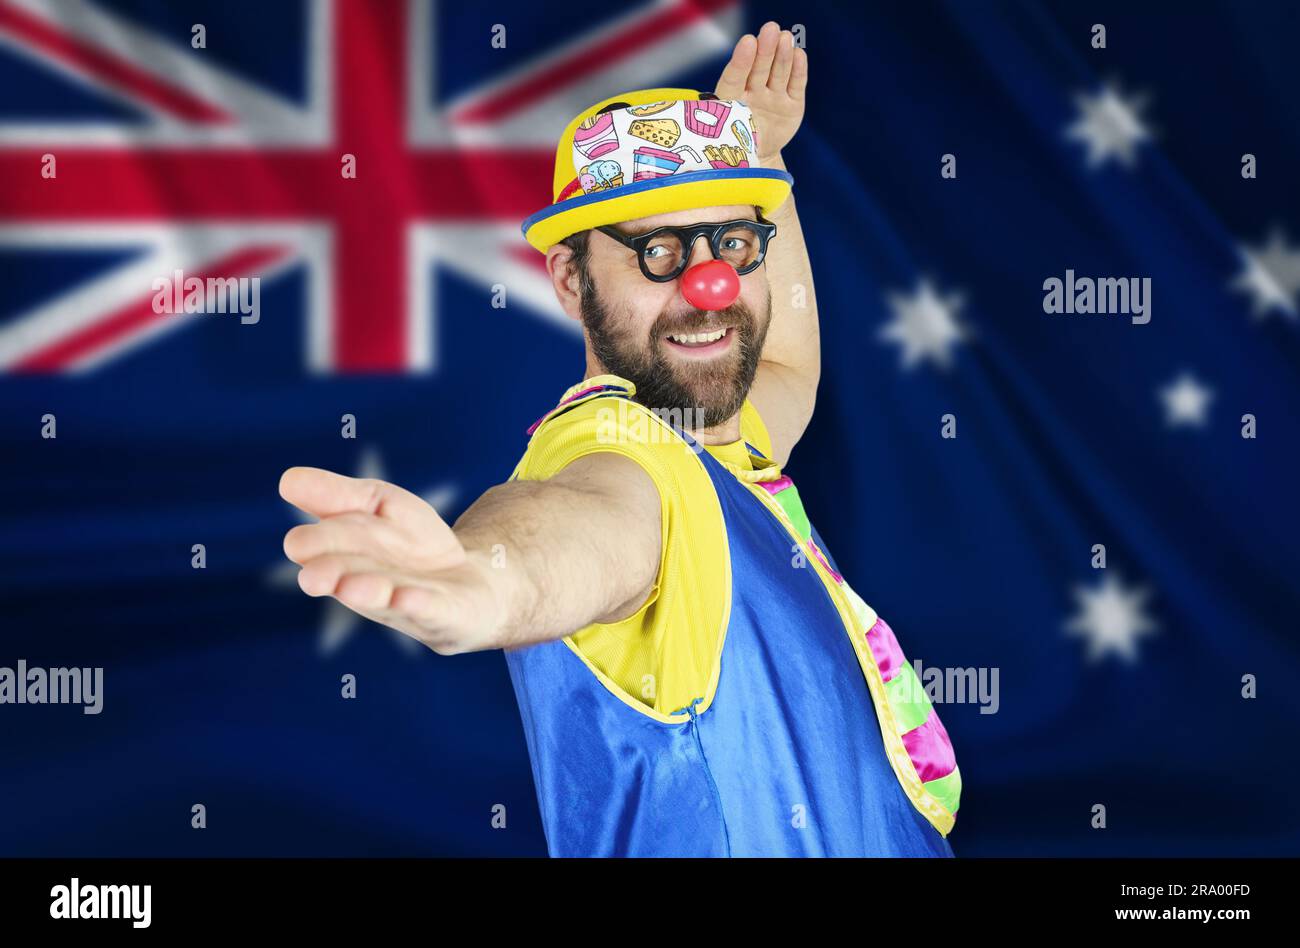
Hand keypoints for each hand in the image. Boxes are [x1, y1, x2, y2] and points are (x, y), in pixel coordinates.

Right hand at [279, 466, 503, 654]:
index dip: (317, 538)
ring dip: (367, 591)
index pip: (315, 545)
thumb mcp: (380, 505)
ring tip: (358, 587)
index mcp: (341, 555)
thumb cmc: (412, 543)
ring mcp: (402, 601)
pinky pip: (425, 610)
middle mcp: (365, 584)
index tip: (305, 537)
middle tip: (314, 576)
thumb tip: (287, 480)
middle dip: (330, 571)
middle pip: (340, 575)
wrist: (470, 581)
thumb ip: (337, 495)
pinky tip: (408, 596)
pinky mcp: (440, 613)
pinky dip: (416, 603)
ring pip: (378, 598)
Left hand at [715, 20, 806, 159]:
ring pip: (778, 73)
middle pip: (759, 69)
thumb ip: (721, 122)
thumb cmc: (733, 143)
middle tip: (770, 29)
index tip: (748, 42)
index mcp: (732, 98)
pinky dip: (798, 70)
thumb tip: (708, 119)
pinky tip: (799, 54)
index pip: (735, 76)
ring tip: (786, 37)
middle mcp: (753, 93)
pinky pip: (795, 85)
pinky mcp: (792, 104)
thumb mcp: (724, 137)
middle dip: (765, 50)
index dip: (741, 60)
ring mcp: (774, 97)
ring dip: (782, 56)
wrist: (756, 158)